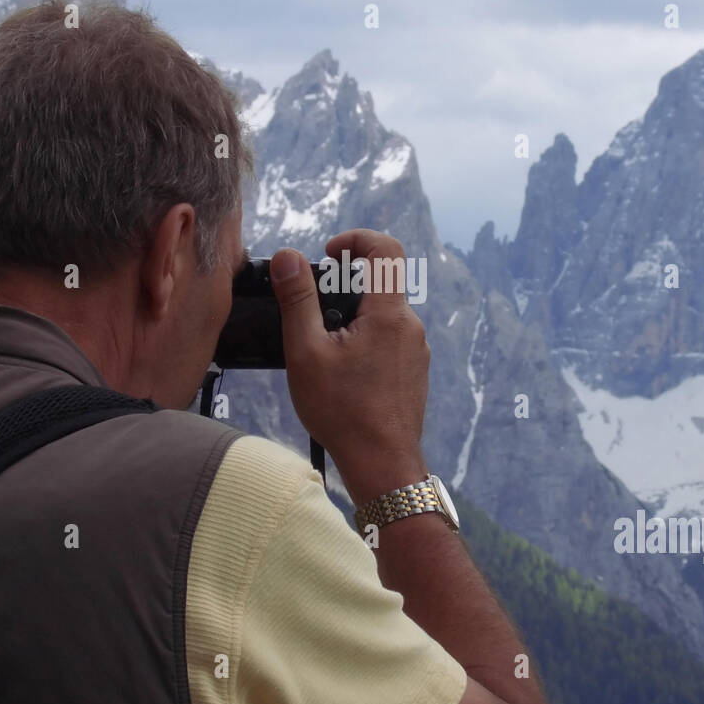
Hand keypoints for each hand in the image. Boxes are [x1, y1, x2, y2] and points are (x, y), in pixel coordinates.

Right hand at [270, 230, 429, 500]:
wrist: (382, 464)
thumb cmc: (343, 412)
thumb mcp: (307, 352)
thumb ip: (298, 300)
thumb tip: (288, 257)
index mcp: (388, 314)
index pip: (386, 248)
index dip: (355, 239)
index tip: (328, 254)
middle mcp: (409, 326)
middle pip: (382, 280)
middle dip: (345, 281)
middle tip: (313, 306)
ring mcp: (415, 349)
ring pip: (384, 312)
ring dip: (353, 313)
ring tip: (323, 345)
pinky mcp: (413, 370)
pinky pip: (389, 337)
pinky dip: (364, 337)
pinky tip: (341, 369)